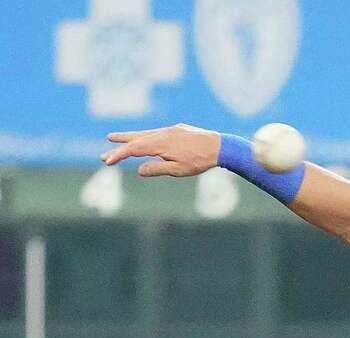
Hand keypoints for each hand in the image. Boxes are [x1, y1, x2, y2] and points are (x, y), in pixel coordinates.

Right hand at [103, 124, 219, 177]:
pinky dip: (144, 137)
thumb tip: (139, 170)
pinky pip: (155, 133)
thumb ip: (158, 169)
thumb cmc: (200, 161)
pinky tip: (143, 140)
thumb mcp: (178, 170)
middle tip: (104, 151)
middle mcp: (161, 134)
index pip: (133, 150)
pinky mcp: (176, 129)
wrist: (219, 146)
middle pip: (135, 139)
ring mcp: (168, 130)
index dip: (118, 155)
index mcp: (159, 144)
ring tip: (115, 138)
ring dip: (129, 138)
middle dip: (119, 145)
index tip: (107, 161)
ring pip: (144, 134)